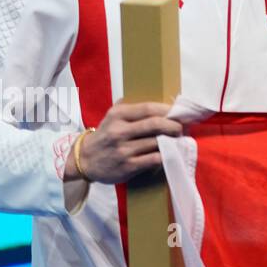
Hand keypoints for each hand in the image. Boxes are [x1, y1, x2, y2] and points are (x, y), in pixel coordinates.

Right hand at [65, 101, 182, 184]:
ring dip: (172, 141)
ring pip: (156, 142)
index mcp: (117, 115)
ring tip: (178, 139)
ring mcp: (123, 150)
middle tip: (181, 127)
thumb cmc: (105, 136)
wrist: (84, 161)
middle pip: (155, 124)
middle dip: (174, 125)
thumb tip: (160, 99)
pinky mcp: (127, 167)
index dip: (167, 110)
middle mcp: (119, 132)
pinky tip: (170, 153)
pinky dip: (165, 155)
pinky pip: (154, 159)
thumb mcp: (112, 116)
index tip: (178, 112)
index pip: (148, 108)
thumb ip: (131, 106)